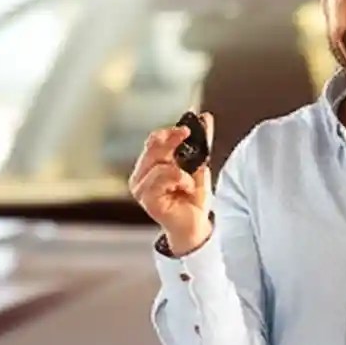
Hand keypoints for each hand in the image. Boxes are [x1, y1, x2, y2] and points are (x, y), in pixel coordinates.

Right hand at [129, 112, 214, 253]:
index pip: (152, 141)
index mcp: (149, 167)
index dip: (168, 131)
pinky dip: (181, 180)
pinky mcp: (148, 200)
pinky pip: (165, 177)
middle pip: (152, 146)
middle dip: (173, 140)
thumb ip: (200, 143)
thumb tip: (205, 118)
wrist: (197, 226)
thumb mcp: (199, 166)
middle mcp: (140, 177)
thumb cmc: (193, 199)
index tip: (188, 127)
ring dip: (181, 170)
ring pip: (160, 163)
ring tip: (188, 183)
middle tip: (187, 136)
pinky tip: (185, 190)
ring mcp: (141, 189)